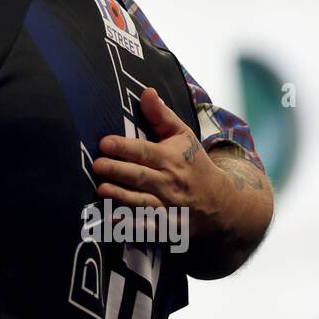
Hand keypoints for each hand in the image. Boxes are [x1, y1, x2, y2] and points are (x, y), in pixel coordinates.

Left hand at [91, 87, 224, 243]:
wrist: (221, 203)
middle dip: (119, 171)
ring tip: (101, 190)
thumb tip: (147, 91)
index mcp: (171, 158)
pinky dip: (132, 225)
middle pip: (140, 176)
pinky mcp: (167, 227)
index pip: (144, 151)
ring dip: (122, 197)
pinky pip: (149, 227)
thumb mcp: (183, 136)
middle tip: (97, 165)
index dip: (124, 147)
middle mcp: (169, 182)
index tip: (104, 143)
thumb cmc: (193, 164)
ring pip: (142, 202)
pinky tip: (114, 221)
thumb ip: (162, 116)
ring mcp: (168, 207)